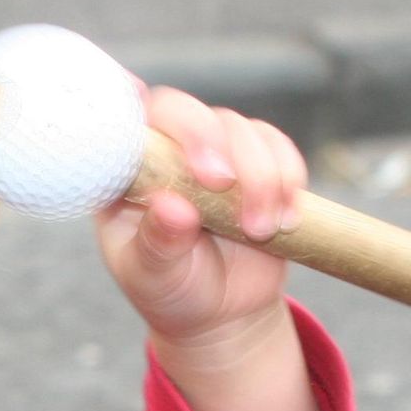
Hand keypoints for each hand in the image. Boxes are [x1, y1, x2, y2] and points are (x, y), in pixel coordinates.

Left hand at [93, 85, 308, 356]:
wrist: (221, 314)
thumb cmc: (172, 292)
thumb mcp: (154, 277)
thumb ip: (159, 244)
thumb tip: (172, 207)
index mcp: (125, 174)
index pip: (123, 122)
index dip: (129, 99)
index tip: (138, 97)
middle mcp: (167, 152)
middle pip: (183, 111)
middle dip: (207, 139)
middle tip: (221, 182)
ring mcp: (214, 152)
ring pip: (238, 129)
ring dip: (257, 174)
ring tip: (259, 230)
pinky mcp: (256, 162)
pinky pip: (277, 146)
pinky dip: (287, 176)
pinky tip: (285, 218)